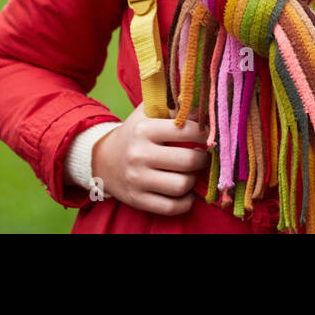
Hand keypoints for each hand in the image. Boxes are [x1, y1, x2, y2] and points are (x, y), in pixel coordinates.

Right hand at [90, 104, 210, 216]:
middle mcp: (139, 154)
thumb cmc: (136, 132)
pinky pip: (171, 207)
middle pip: (188, 161)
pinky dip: (185, 202)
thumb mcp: (149, 112)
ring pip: (182, 185)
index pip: (185, 130)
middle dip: (203, 159)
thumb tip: (203, 108)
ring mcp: (137, 179)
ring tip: (191, 173)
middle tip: (203, 156)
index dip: (205, 133)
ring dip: (193, 180)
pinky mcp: (137, 200)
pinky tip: (185, 192)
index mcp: (144, 129)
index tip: (210, 135)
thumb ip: (175, 106)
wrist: (104, 159)